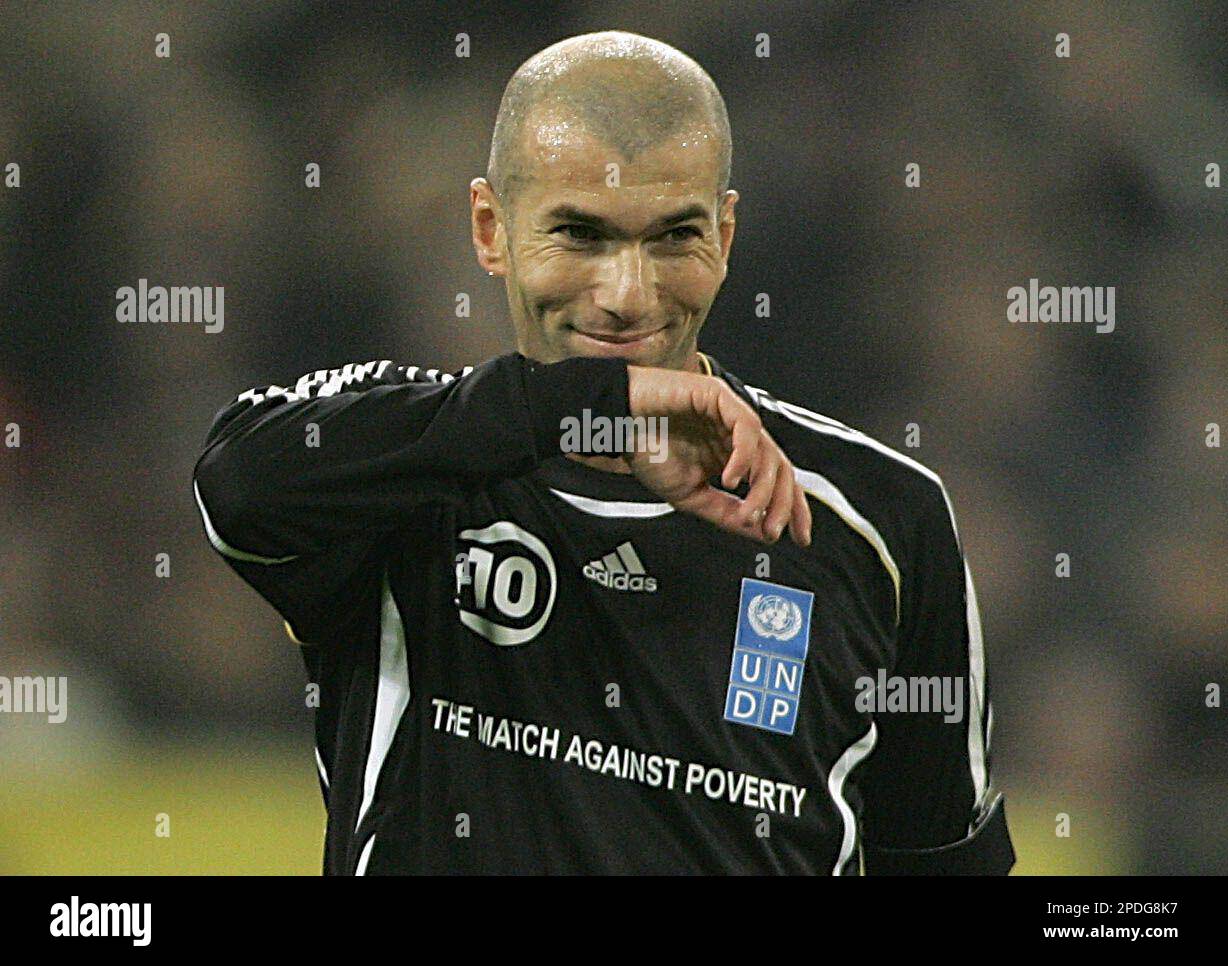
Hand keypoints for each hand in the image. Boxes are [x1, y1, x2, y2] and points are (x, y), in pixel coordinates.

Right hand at [623, 365, 811, 546]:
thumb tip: (761, 531)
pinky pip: (746, 428)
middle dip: (783, 503)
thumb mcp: (691, 495)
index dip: (791, 508)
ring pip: (767, 452)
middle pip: (780, 468)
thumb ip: (726, 513)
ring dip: (762, 488)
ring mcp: (732, 416)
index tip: (797, 537)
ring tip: (748, 511)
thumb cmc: (645, 450)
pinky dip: (744, 457)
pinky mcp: (721, 397)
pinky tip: (731, 479)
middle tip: (773, 528)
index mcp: (732, 457)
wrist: (616, 424)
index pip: (775, 481)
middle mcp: (737, 437)